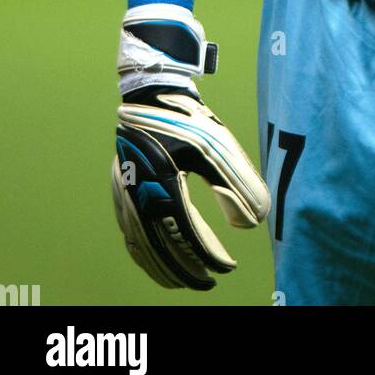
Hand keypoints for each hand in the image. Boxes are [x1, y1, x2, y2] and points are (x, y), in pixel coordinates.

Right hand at [112, 5, 269, 289]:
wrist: (153, 90)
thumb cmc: (188, 117)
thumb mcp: (219, 148)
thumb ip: (238, 184)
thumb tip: (254, 223)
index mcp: (162, 186)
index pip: (185, 235)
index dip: (206, 256)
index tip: (226, 267)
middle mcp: (137, 194)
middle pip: (158, 248)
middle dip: (183, 270)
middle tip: (205, 283)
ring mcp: (124, 192)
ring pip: (139, 244)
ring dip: (161, 265)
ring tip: (181, 279)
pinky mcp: (119, 188)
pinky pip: (128, 231)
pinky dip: (143, 251)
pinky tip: (155, 254)